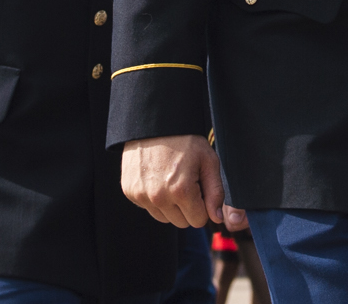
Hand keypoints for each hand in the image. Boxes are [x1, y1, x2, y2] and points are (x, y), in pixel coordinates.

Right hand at [120, 135, 247, 231]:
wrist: (154, 123)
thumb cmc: (185, 140)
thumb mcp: (208, 161)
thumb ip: (215, 192)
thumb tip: (217, 219)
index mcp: (181, 191)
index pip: (198, 221)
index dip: (203, 205)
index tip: (199, 187)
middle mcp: (159, 197)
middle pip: (181, 223)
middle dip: (188, 208)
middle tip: (186, 182)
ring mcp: (141, 196)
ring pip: (164, 218)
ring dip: (171, 206)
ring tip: (171, 180)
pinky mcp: (130, 192)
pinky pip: (148, 208)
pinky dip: (154, 199)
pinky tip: (158, 178)